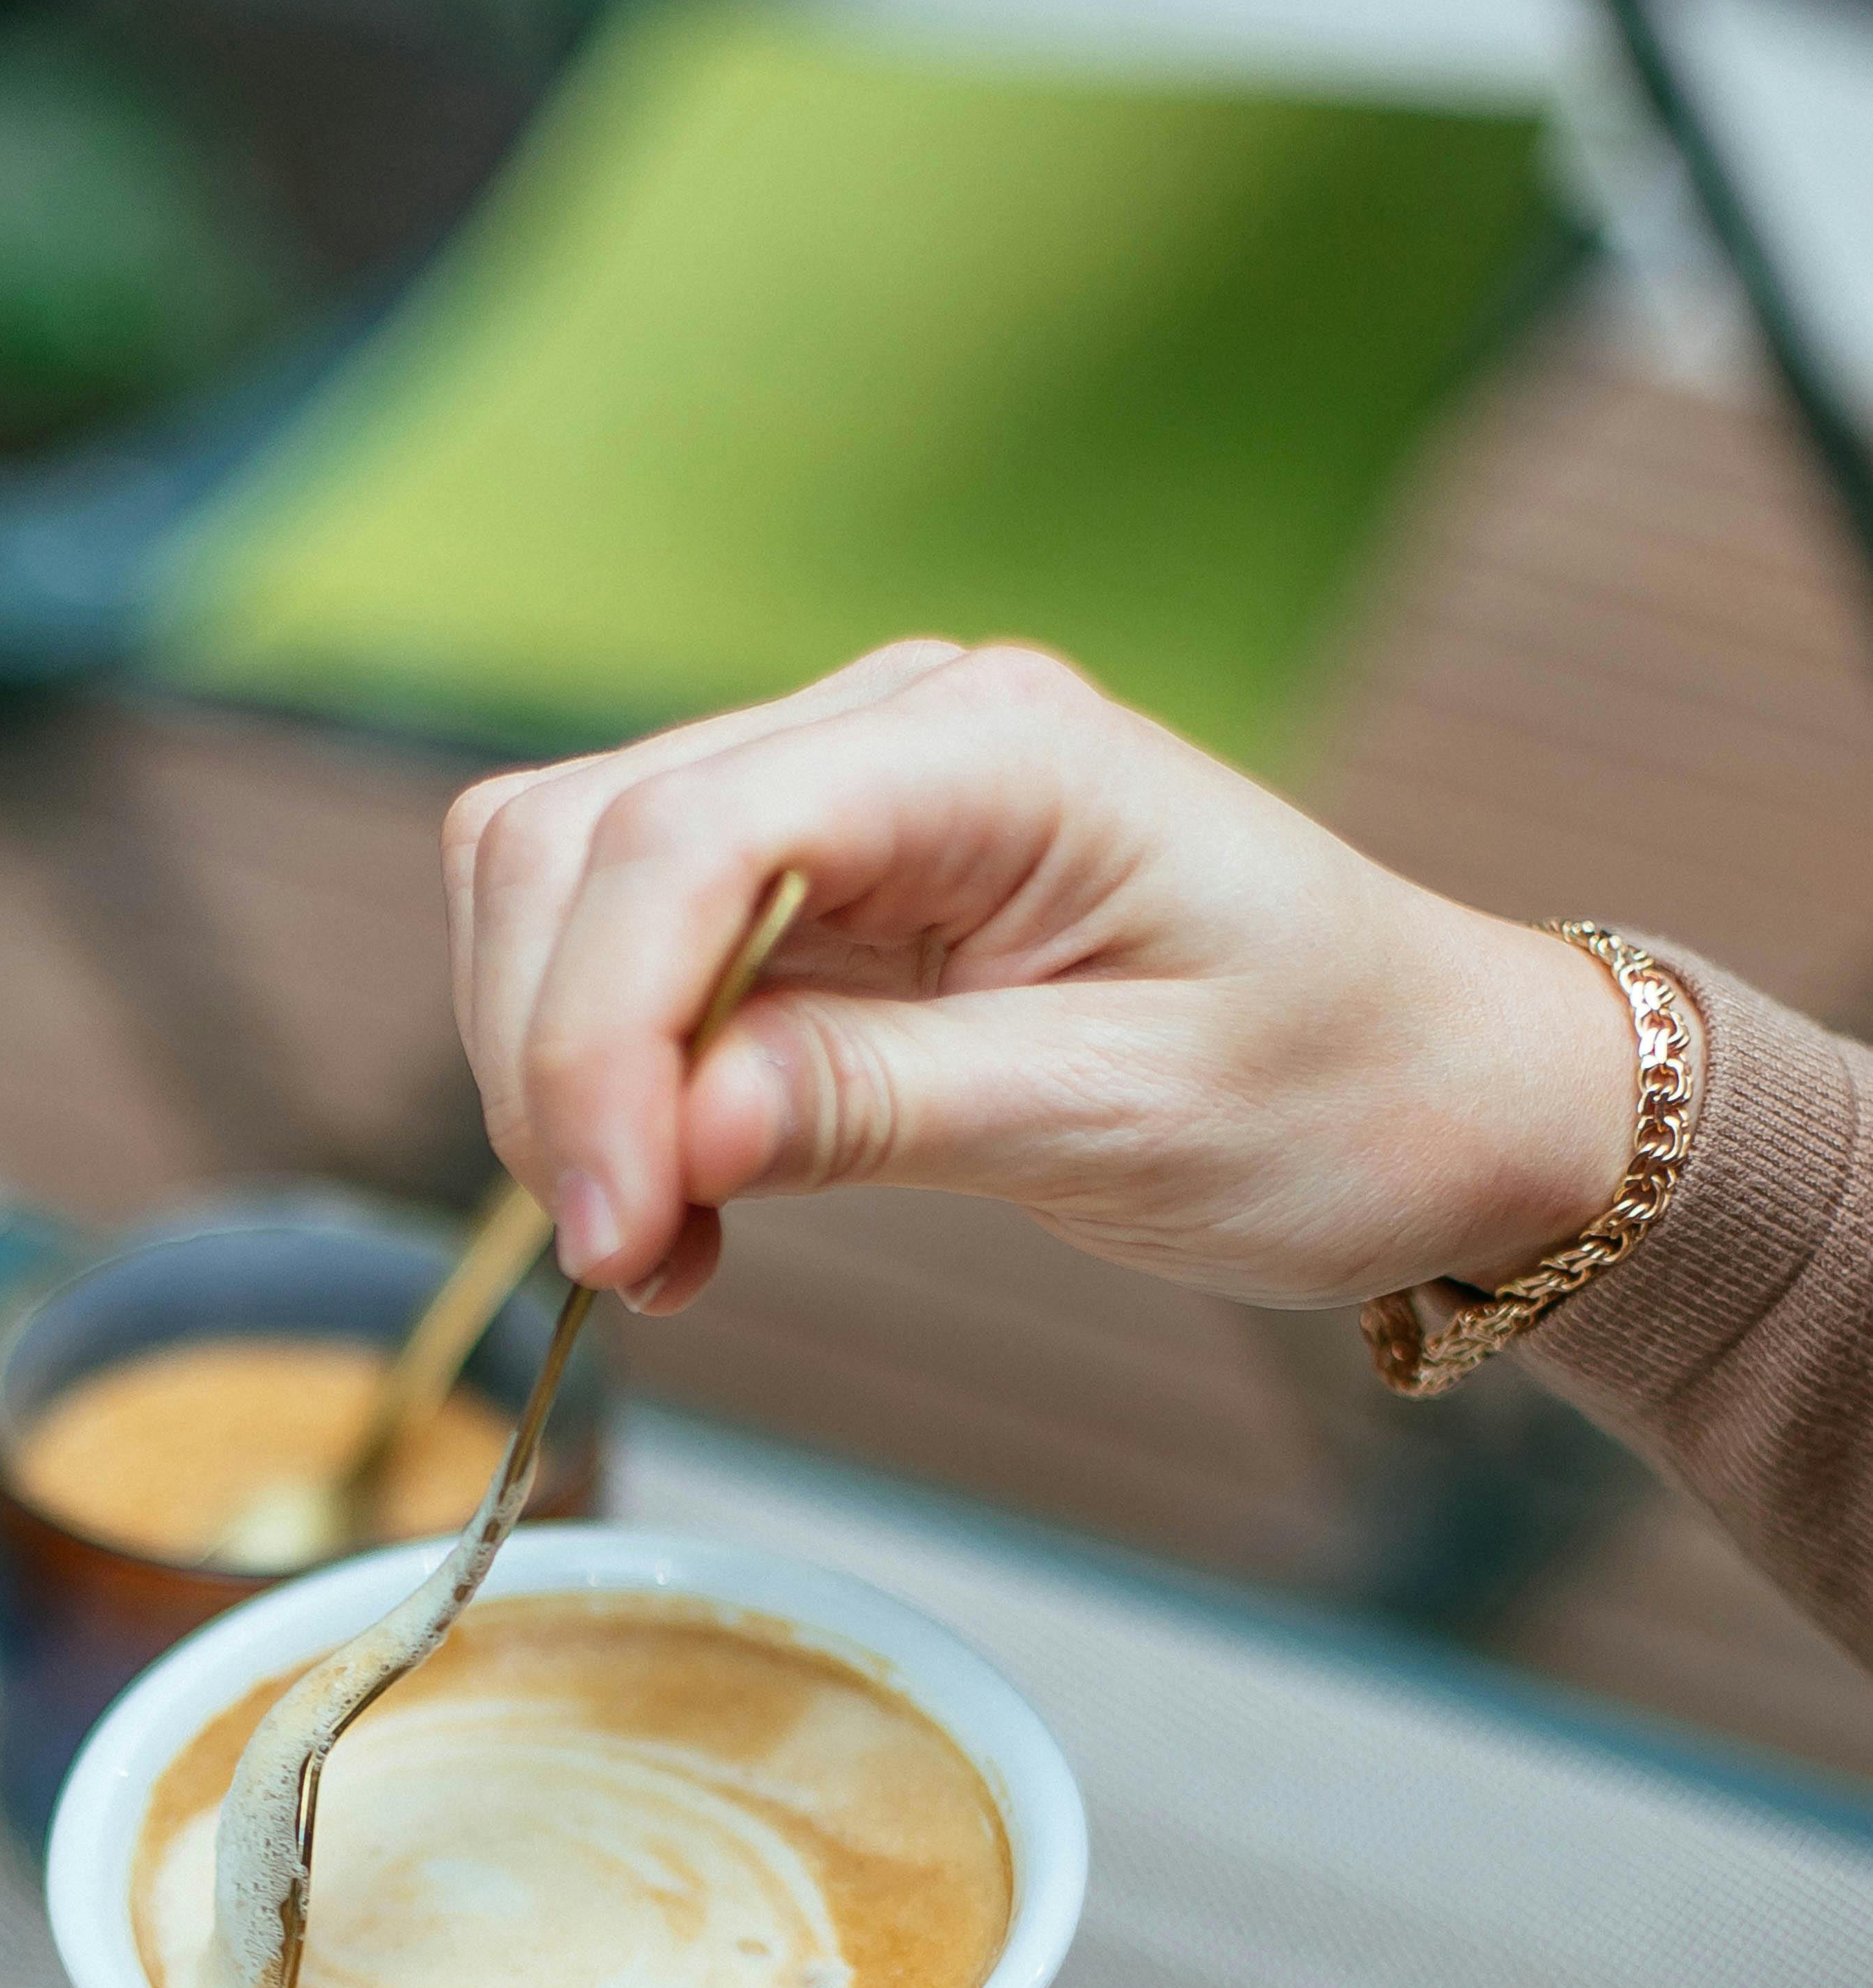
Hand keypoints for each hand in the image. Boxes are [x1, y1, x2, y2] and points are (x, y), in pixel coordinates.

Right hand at [443, 640, 1640, 1317]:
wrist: (1434, 1091)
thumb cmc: (1329, 1091)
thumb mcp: (1126, 1118)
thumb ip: (883, 1105)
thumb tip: (671, 1136)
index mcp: (993, 747)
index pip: (688, 841)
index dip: (599, 1035)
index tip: (611, 1226)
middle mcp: (891, 727)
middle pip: (577, 843)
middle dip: (554, 1060)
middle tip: (624, 1260)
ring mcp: (840, 795)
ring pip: (561, 883)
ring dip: (559, 1072)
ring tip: (659, 1244)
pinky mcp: (812, 887)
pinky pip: (627, 953)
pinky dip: (607, 1084)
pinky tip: (687, 1203)